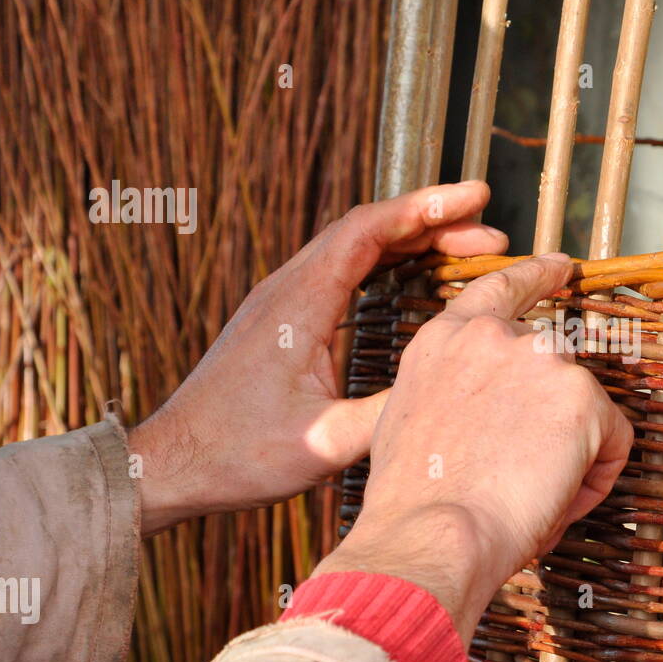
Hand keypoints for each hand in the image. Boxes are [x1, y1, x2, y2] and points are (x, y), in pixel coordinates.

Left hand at [130, 182, 506, 535]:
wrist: (172, 463)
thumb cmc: (238, 455)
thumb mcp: (325, 443)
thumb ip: (389, 412)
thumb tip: (454, 387)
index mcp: (300, 302)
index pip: (370, 230)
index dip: (429, 207)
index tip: (477, 197)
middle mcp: (289, 288)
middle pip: (369, 230)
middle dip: (435, 223)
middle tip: (491, 235)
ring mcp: (282, 300)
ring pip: (356, 247)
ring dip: (412, 242)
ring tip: (466, 251)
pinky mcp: (282, 318)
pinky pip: (343, 271)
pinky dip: (388, 263)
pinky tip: (416, 281)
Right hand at [313, 254, 633, 642]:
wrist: (432, 535)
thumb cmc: (415, 505)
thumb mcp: (409, 423)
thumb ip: (451, 393)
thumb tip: (479, 413)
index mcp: (445, 340)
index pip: (499, 288)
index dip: (536, 276)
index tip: (561, 269)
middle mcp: (494, 336)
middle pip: (554, 367)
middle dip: (551, 420)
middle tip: (517, 476)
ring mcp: (541, 358)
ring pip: (585, 410)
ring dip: (571, 455)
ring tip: (526, 496)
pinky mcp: (581, 394)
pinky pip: (615, 442)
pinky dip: (595, 479)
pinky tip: (554, 499)